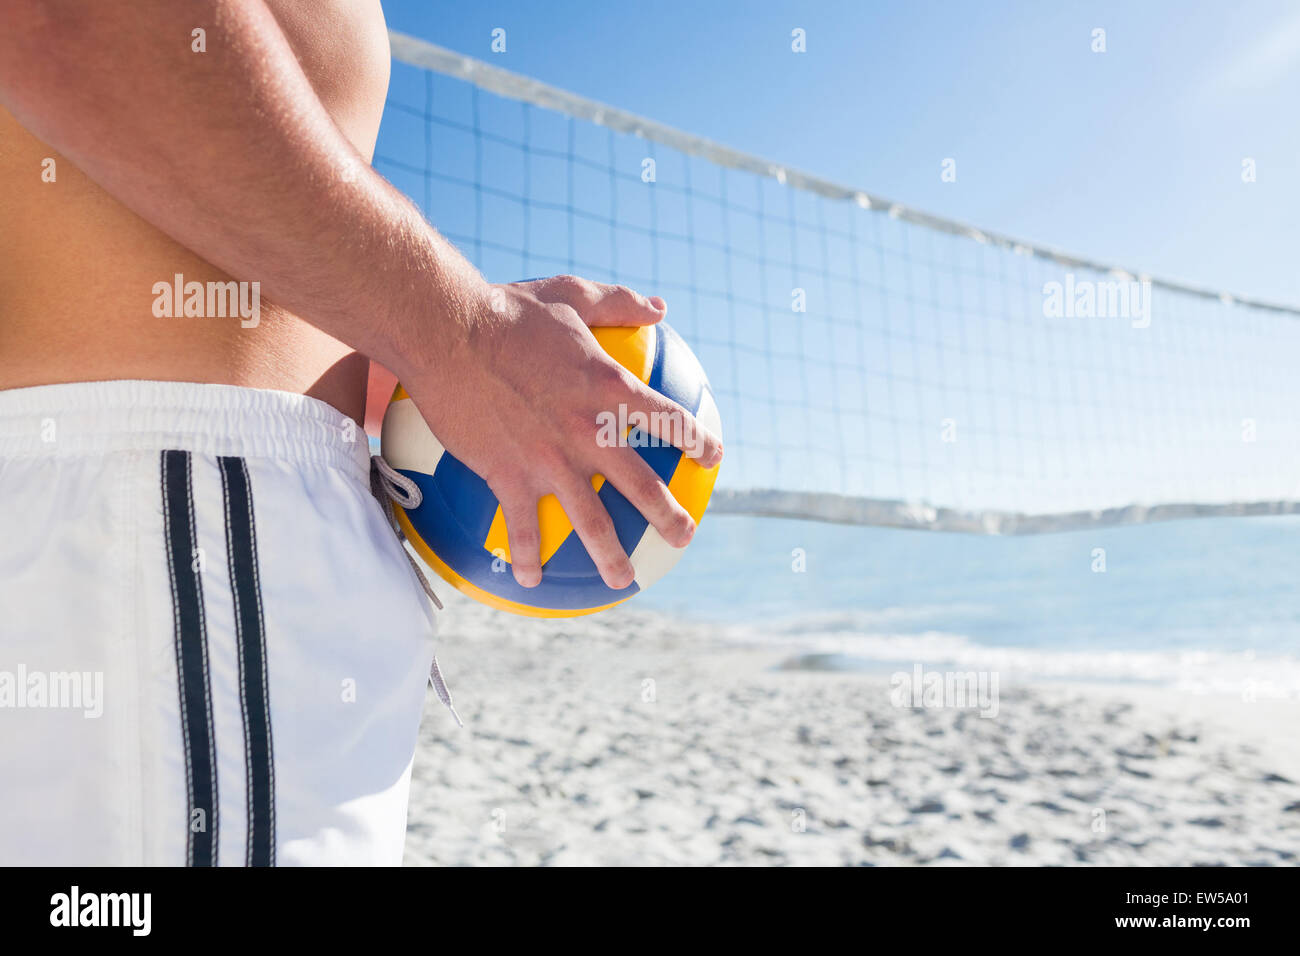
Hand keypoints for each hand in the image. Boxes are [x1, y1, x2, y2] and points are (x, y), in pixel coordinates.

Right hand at [397, 275, 723, 589]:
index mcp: (609, 387)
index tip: (711, 457)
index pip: (667, 421)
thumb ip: (618, 302)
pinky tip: (530, 581)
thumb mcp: (570, 294)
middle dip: (668, 516)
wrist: (445, 332)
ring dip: (611, 556)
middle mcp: (587, 431)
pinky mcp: (508, 476)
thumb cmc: (507, 309)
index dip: (695, 440)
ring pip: (590, 522)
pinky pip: (523, 528)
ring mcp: (549, 460)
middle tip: (685, 537)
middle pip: (641, 485)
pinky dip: (528, 558)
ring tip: (624, 580)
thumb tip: (659, 307)